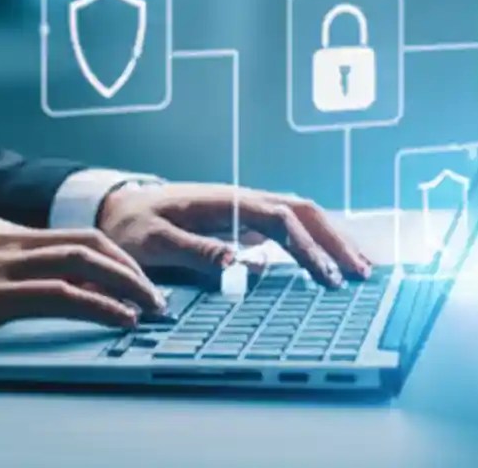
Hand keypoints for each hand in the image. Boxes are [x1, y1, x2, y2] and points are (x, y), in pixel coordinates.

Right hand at [0, 219, 164, 346]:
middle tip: (155, 293)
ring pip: (83, 262)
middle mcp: (5, 239)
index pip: (68, 235)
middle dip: (130, 266)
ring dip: (127, 285)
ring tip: (151, 308)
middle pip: (88, 240)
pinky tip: (119, 319)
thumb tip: (10, 290)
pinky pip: (59, 297)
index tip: (131, 276)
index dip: (108, 255)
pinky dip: (98, 306)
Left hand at [97, 183, 371, 286]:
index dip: (308, 247)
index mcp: (225, 201)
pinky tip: (329, 262)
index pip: (280, 219)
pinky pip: (288, 228)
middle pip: (303, 211)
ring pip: (301, 217)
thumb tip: (242, 263)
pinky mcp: (242, 223)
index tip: (327, 276)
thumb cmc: (131, 225)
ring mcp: (244, 210)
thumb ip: (196, 251)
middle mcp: (241, 200)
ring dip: (331, 239)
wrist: (114, 208)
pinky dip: (314, 242)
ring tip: (361, 268)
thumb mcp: (154, 241)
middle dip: (336, 239)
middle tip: (364, 273)